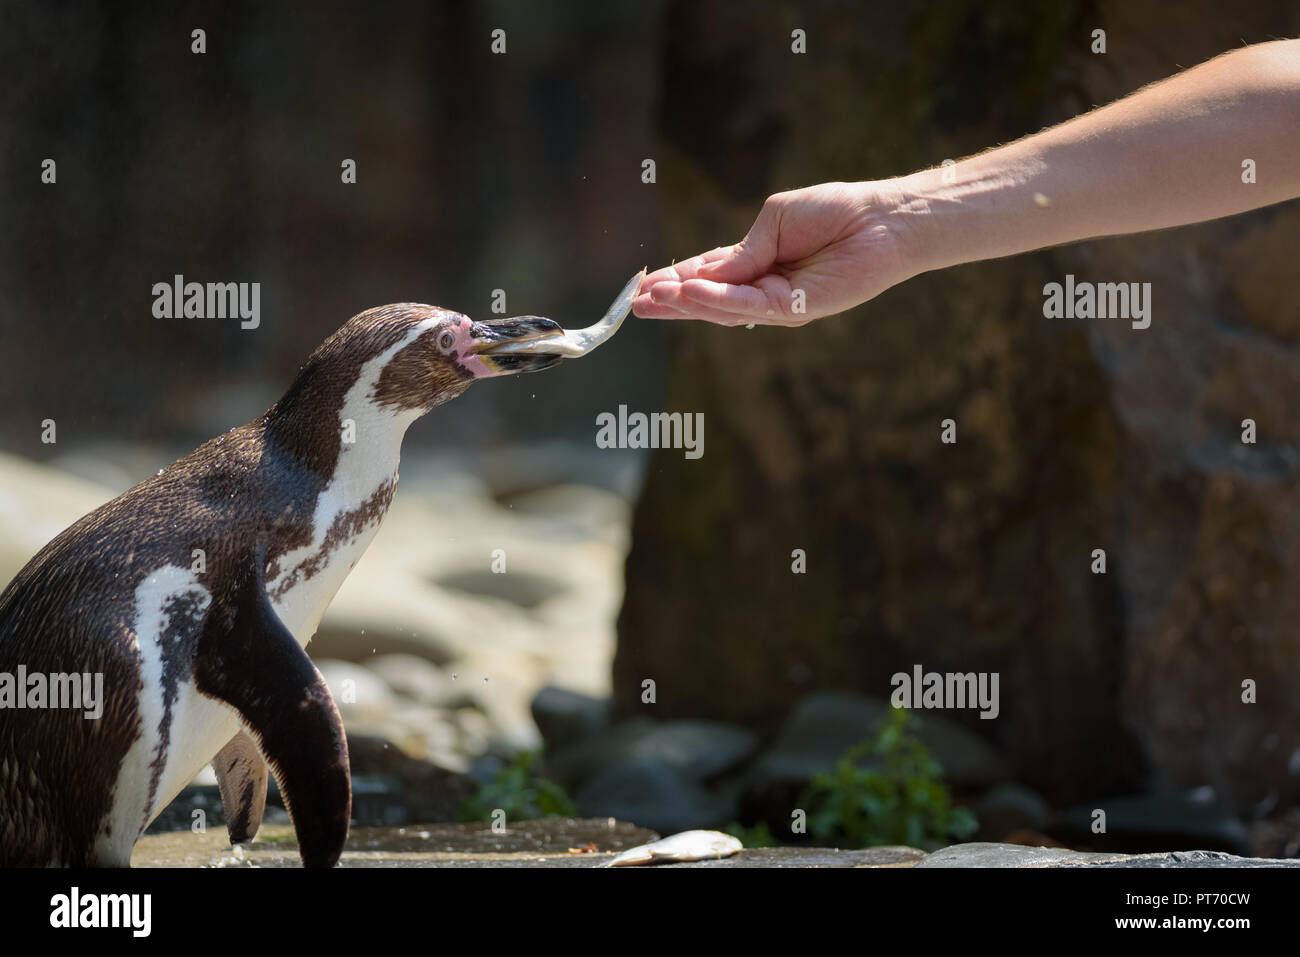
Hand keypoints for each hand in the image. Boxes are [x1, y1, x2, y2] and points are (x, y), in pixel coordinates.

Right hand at [633, 181, 918, 326]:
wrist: (879, 219)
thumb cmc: (833, 211)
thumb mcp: (773, 221)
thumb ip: (740, 251)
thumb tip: (704, 274)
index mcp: (757, 262)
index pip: (707, 275)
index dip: (674, 281)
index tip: (641, 287)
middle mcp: (763, 288)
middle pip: (707, 299)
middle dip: (669, 302)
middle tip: (632, 306)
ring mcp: (777, 303)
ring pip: (722, 307)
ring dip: (684, 302)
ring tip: (650, 299)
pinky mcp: (794, 309)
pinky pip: (746, 305)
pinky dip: (715, 299)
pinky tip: (689, 293)